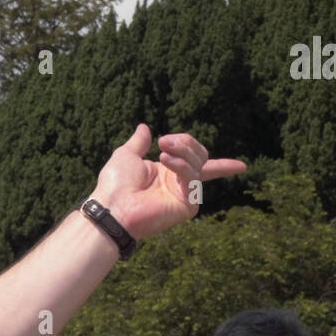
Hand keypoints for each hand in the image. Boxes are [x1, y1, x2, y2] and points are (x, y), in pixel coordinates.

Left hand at [95, 124, 244, 239]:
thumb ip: (138, 142)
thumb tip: (144, 128)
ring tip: (162, 150)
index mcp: (167, 173)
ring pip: (199, 163)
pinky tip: (165, 162)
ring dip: (181, 151)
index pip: (199, 164)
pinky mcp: (187, 205)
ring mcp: (184, 195)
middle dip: (186, 143)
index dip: (223, 165)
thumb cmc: (114, 184)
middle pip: (201, 156)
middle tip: (163, 142)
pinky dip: (180, 166)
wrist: (112, 207)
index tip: (219, 159)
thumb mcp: (126, 155)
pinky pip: (193, 178)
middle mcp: (178, 184)